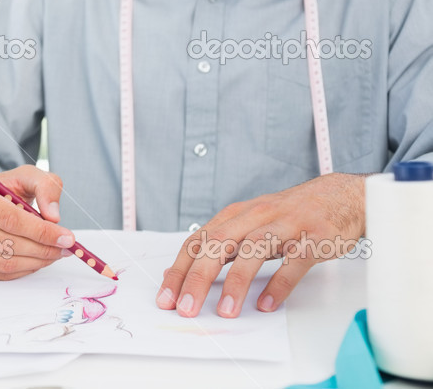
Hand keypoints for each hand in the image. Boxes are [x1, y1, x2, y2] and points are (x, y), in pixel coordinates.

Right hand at [0, 166, 73, 279]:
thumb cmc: (0, 189)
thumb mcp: (25, 176)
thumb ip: (45, 186)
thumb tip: (54, 217)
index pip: (8, 218)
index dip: (41, 231)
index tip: (67, 237)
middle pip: (6, 243)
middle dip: (42, 249)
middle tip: (64, 248)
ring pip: (2, 262)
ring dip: (34, 262)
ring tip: (53, 254)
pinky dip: (21, 270)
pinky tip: (35, 259)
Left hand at [156, 173, 366, 317]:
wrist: (341, 196)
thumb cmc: (289, 215)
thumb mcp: (248, 225)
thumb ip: (219, 245)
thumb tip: (182, 271)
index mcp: (234, 215)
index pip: (197, 242)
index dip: (179, 270)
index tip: (165, 298)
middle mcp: (255, 217)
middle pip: (218, 244)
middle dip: (198, 277)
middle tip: (186, 308)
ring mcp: (285, 226)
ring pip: (253, 250)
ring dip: (237, 282)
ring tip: (226, 311)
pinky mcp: (314, 237)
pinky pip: (294, 261)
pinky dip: (280, 283)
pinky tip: (267, 304)